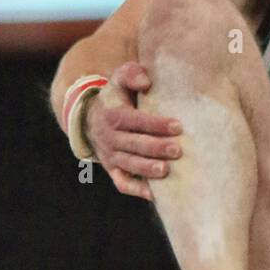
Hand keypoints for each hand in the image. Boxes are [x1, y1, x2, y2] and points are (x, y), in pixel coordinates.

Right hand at [84, 61, 181, 199]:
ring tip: (166, 171)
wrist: (91, 118)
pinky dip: (136, 189)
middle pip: (133, 144)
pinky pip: (122, 183)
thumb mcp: (118, 79)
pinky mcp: (113, 170)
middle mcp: (110, 137)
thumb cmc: (116, 97)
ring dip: (147, 169)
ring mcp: (111, 156)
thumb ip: (131, 74)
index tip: (177, 126)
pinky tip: (154, 195)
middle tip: (177, 150)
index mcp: (113, 115)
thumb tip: (146, 81)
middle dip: (155, 148)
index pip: (134, 120)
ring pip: (129, 164)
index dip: (155, 124)